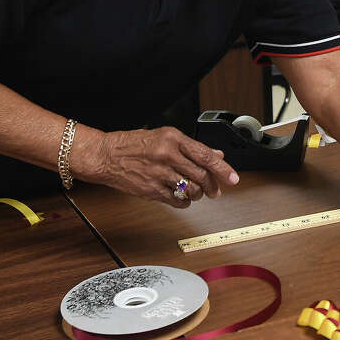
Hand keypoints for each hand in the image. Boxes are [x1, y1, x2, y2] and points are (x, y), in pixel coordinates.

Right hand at [73, 126, 238, 208]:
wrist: (105, 155)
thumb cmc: (133, 144)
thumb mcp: (164, 137)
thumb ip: (191, 148)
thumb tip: (216, 155)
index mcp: (172, 138)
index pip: (205, 155)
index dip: (223, 169)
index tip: (233, 178)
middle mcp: (167, 155)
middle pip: (201, 175)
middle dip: (212, 186)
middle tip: (215, 191)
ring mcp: (159, 174)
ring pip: (191, 189)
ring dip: (198, 194)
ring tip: (195, 192)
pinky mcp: (151, 190)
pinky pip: (176, 200)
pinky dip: (184, 201)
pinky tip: (182, 197)